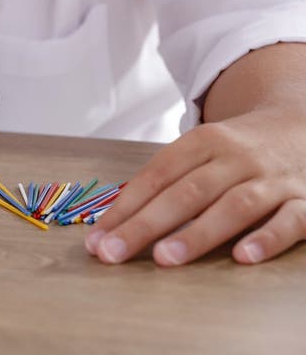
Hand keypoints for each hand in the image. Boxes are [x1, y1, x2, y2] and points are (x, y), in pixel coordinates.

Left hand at [86, 105, 305, 265]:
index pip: (157, 176)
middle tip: (114, 252)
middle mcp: (237, 158)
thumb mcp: (203, 151)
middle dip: (146, 225)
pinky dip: (267, 238)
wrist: (305, 124)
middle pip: (187, 192)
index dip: (125, 208)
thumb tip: (116, 221)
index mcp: (204, 142)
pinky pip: (290, 220)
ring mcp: (273, 179)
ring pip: (234, 206)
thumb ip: (168, 182)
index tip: (97, 239)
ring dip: (198, 233)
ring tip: (164, 258)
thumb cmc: (238, 151)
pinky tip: (242, 257)